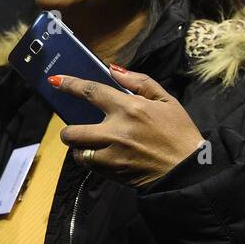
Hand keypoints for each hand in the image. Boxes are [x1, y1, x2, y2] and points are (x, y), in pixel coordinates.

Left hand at [51, 65, 205, 186]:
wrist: (190, 171)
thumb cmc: (180, 133)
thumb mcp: (167, 101)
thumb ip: (140, 82)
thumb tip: (113, 70)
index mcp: (130, 108)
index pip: (90, 92)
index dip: (69, 85)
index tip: (54, 81)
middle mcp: (116, 131)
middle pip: (72, 131)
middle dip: (69, 130)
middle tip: (76, 129)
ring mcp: (112, 154)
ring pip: (77, 151)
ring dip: (79, 148)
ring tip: (90, 145)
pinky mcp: (113, 173)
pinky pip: (89, 165)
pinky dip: (91, 160)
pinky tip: (102, 156)